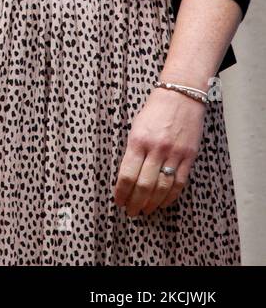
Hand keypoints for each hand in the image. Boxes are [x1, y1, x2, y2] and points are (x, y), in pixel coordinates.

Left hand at [113, 85, 205, 215]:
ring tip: (145, 210)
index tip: (118, 201)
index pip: (126, 174)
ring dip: (153, 203)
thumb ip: (132, 151)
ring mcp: (174, 153)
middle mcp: (156, 149)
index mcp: (138, 141)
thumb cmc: (154, 111)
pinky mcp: (189, 156)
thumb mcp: (135, 128)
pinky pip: (179, 182)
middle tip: (131, 211)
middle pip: (144, 185)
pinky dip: (171, 196)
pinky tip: (163, 202)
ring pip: (162, 187)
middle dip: (136, 202)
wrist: (180, 96)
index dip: (121, 192)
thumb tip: (127, 176)